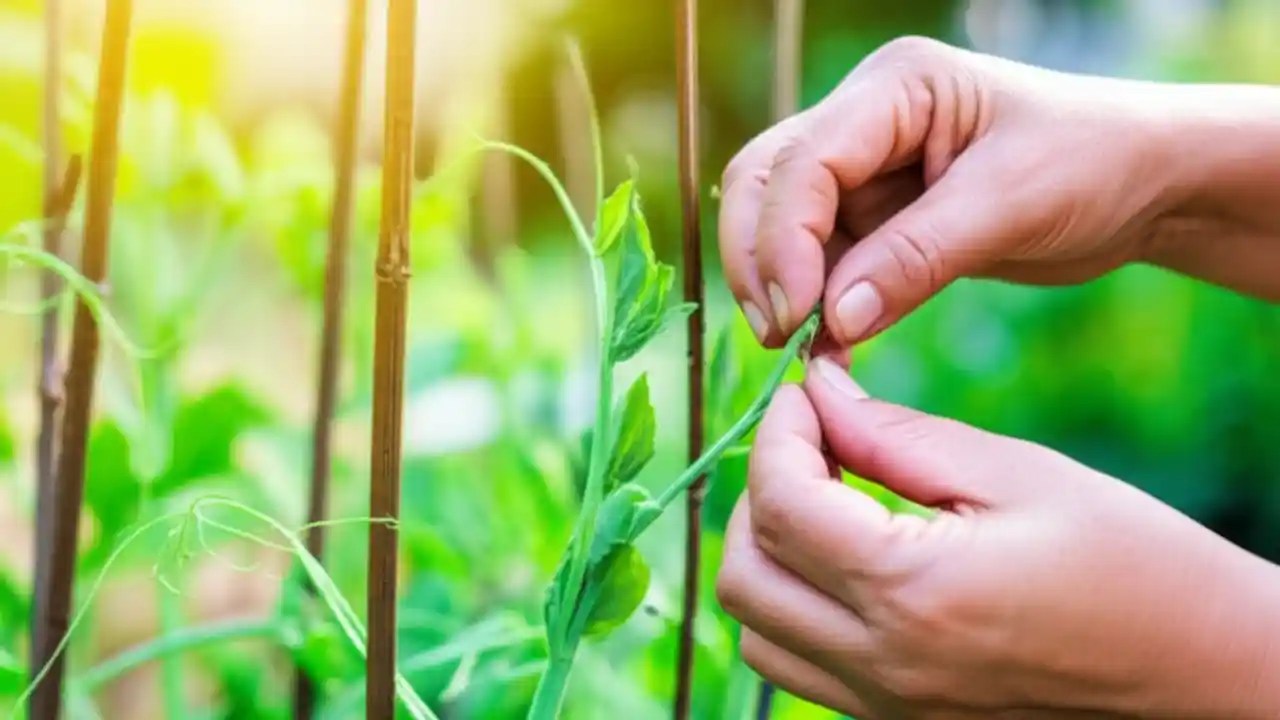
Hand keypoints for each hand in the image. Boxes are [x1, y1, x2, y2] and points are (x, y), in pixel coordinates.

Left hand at [716, 359, 1279, 717]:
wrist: (1210, 676)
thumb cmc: (1136, 563)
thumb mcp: (1019, 474)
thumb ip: (897, 434)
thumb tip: (817, 389)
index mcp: (915, 593)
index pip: (781, 503)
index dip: (778, 429)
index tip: (804, 388)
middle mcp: (885, 665)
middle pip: (743, 572)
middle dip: (759, 490)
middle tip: (813, 441)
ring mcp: (888, 707)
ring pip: (757, 628)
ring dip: (767, 552)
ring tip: (828, 497)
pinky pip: (800, 665)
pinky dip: (794, 604)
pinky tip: (850, 557)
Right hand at [719, 36, 1279, 347]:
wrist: (1146, 184)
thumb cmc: (1093, 163)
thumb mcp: (1009, 204)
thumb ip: (914, 259)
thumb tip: (829, 321)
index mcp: (894, 88)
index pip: (804, 160)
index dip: (785, 239)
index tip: (796, 313)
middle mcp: (864, 121)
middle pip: (765, 182)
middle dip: (760, 258)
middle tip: (777, 334)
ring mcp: (865, 169)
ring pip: (780, 224)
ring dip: (779, 285)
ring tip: (800, 348)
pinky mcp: (877, 218)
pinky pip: (822, 262)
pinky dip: (815, 306)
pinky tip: (828, 349)